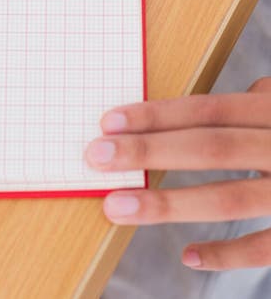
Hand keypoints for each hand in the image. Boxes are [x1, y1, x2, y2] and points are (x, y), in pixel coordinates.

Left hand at [84, 77, 270, 270]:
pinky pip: (263, 248)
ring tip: (116, 207)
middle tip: (96, 157)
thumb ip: (258, 103)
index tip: (108, 123)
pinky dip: (226, 254)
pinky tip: (188, 255)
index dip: (157, 116)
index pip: (207, 110)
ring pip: (228, 200)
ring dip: (167, 205)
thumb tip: (222, 94)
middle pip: (209, 148)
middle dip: (148, 151)